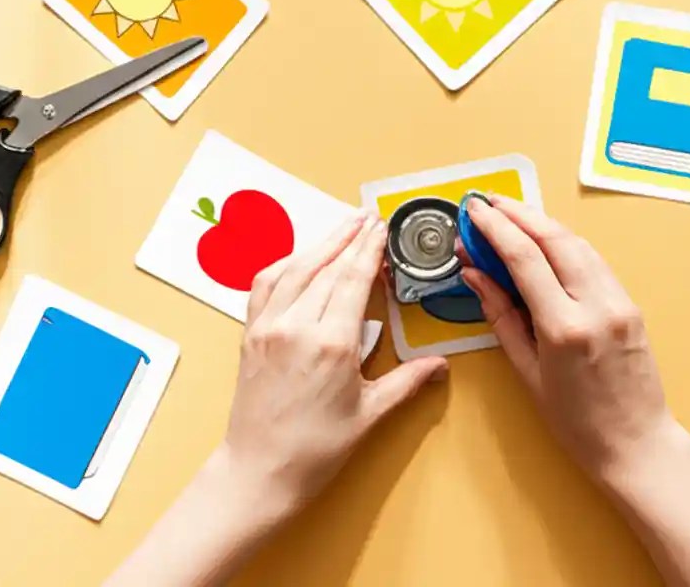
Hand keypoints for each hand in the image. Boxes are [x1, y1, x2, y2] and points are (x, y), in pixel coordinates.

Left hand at [224, 211, 448, 510]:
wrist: (258, 472)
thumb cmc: (314, 450)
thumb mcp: (369, 414)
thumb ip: (406, 381)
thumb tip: (439, 364)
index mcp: (331, 343)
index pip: (355, 279)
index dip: (370, 249)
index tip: (382, 227)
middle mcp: (296, 326)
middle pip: (328, 267)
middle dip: (351, 238)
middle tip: (369, 217)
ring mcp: (268, 327)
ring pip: (296, 268)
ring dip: (321, 244)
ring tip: (343, 227)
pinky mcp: (250, 334)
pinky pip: (266, 284)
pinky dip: (286, 264)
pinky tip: (302, 258)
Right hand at [460, 195, 680, 483]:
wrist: (636, 444)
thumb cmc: (576, 422)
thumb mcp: (527, 373)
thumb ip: (501, 317)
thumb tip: (475, 275)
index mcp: (564, 328)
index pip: (525, 258)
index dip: (495, 228)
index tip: (473, 211)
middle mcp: (595, 306)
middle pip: (554, 239)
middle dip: (518, 214)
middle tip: (487, 203)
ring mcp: (619, 303)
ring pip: (578, 244)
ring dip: (543, 223)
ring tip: (511, 214)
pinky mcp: (631, 305)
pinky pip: (595, 262)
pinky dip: (566, 245)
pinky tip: (546, 242)